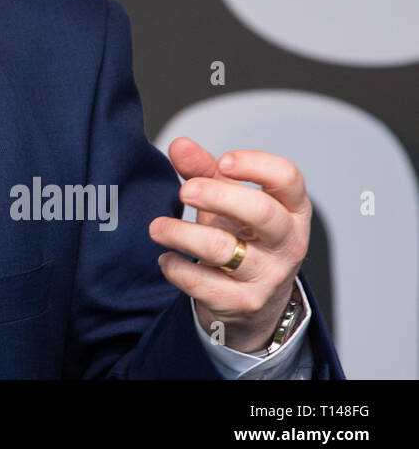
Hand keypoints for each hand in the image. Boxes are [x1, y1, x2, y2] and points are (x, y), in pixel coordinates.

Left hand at [149, 137, 309, 353]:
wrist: (252, 301)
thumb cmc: (242, 237)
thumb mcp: (229, 200)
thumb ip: (204, 170)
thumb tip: (179, 145)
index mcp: (291, 209)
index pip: (288, 178)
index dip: (256, 164)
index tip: (223, 161)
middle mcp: (288, 242)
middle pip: (260, 211)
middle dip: (217, 196)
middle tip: (184, 191)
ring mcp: (268, 275)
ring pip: (223, 248)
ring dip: (180, 233)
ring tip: (156, 227)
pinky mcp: (243, 303)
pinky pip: (203, 283)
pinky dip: (176, 268)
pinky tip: (166, 258)